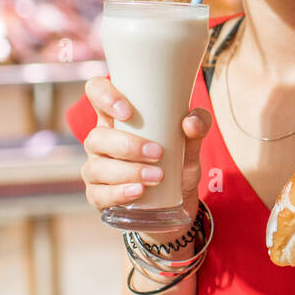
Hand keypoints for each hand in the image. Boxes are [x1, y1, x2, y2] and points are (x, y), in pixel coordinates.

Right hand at [80, 75, 211, 219]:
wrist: (175, 202)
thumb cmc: (175, 162)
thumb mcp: (191, 144)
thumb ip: (198, 126)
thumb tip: (191, 122)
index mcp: (117, 118)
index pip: (96, 92)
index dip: (104, 96)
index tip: (127, 111)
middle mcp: (101, 142)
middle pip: (97, 137)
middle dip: (127, 145)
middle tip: (158, 152)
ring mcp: (96, 170)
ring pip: (97, 167)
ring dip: (129, 171)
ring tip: (158, 176)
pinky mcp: (98, 196)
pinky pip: (100, 195)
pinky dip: (120, 193)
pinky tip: (138, 191)